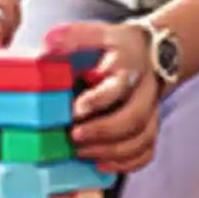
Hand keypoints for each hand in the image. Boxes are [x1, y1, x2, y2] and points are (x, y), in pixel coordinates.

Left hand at [44, 21, 159, 173]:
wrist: (150, 51)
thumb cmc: (114, 46)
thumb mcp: (95, 34)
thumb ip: (71, 38)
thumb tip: (46, 48)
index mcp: (128, 66)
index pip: (119, 86)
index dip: (98, 100)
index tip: (75, 110)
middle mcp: (144, 90)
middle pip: (134, 118)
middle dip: (102, 132)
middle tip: (74, 137)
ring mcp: (151, 109)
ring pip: (141, 138)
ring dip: (111, 151)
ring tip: (82, 152)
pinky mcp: (151, 125)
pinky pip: (147, 150)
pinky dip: (127, 162)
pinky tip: (103, 163)